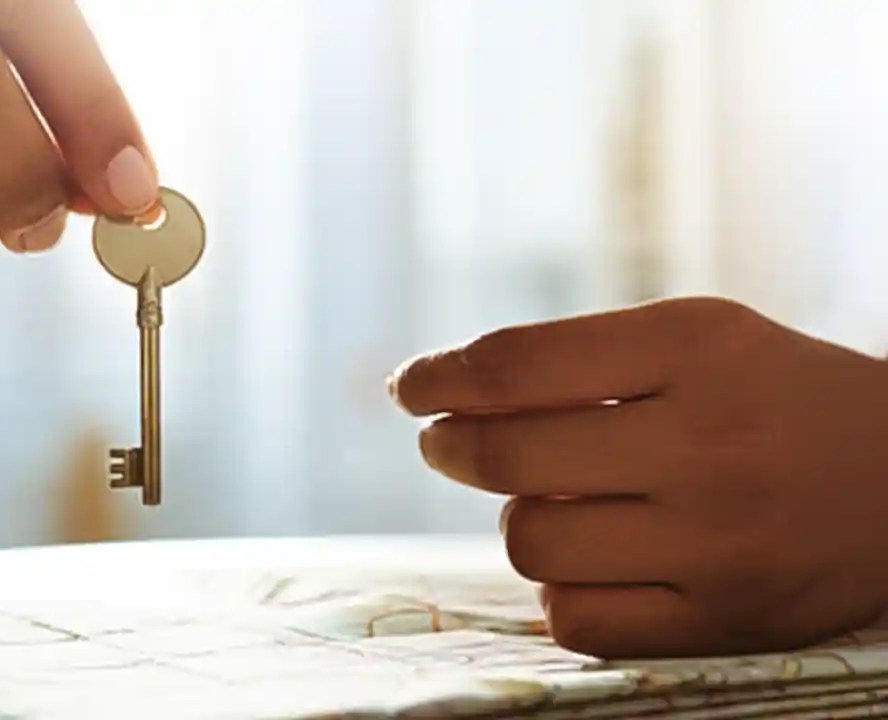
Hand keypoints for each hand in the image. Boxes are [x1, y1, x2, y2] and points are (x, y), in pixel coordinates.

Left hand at [389, 297, 887, 657]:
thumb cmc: (772, 397)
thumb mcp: (696, 339)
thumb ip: (573, 358)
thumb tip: (443, 396)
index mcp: (697, 347)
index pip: (515, 364)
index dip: (438, 377)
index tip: (408, 388)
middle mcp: (708, 443)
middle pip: (507, 457)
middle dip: (449, 446)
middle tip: (442, 441)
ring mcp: (719, 543)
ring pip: (532, 542)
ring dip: (522, 519)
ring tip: (560, 501)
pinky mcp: (725, 622)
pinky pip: (575, 619)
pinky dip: (563, 589)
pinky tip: (593, 561)